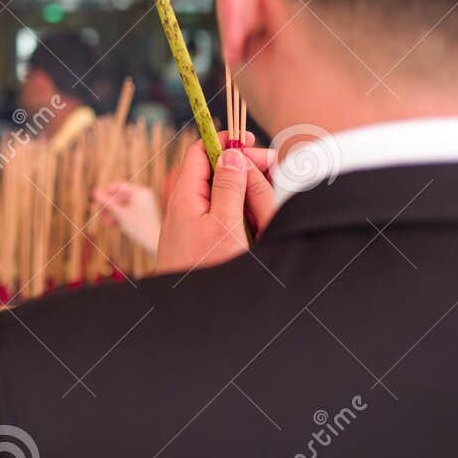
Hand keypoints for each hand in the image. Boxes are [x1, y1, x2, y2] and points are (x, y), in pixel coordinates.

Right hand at [92, 181, 162, 252]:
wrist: (155, 242)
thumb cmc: (139, 227)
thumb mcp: (120, 214)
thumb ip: (107, 202)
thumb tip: (96, 193)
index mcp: (139, 192)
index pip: (119, 187)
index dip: (106, 192)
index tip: (95, 198)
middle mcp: (143, 195)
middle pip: (121, 197)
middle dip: (109, 206)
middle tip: (98, 211)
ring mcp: (145, 204)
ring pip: (124, 205)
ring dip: (113, 213)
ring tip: (105, 222)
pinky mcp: (145, 212)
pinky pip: (130, 210)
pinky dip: (121, 216)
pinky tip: (112, 224)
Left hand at [155, 133, 275, 273]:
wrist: (187, 314)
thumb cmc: (207, 271)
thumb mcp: (225, 226)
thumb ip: (229, 187)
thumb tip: (232, 153)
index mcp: (185, 195)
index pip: (200, 151)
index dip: (226, 142)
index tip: (252, 144)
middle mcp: (184, 205)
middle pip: (213, 170)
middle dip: (243, 168)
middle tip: (272, 172)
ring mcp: (191, 223)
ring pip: (220, 194)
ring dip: (245, 192)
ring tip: (270, 198)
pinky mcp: (200, 240)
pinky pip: (220, 215)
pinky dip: (240, 212)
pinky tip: (257, 221)